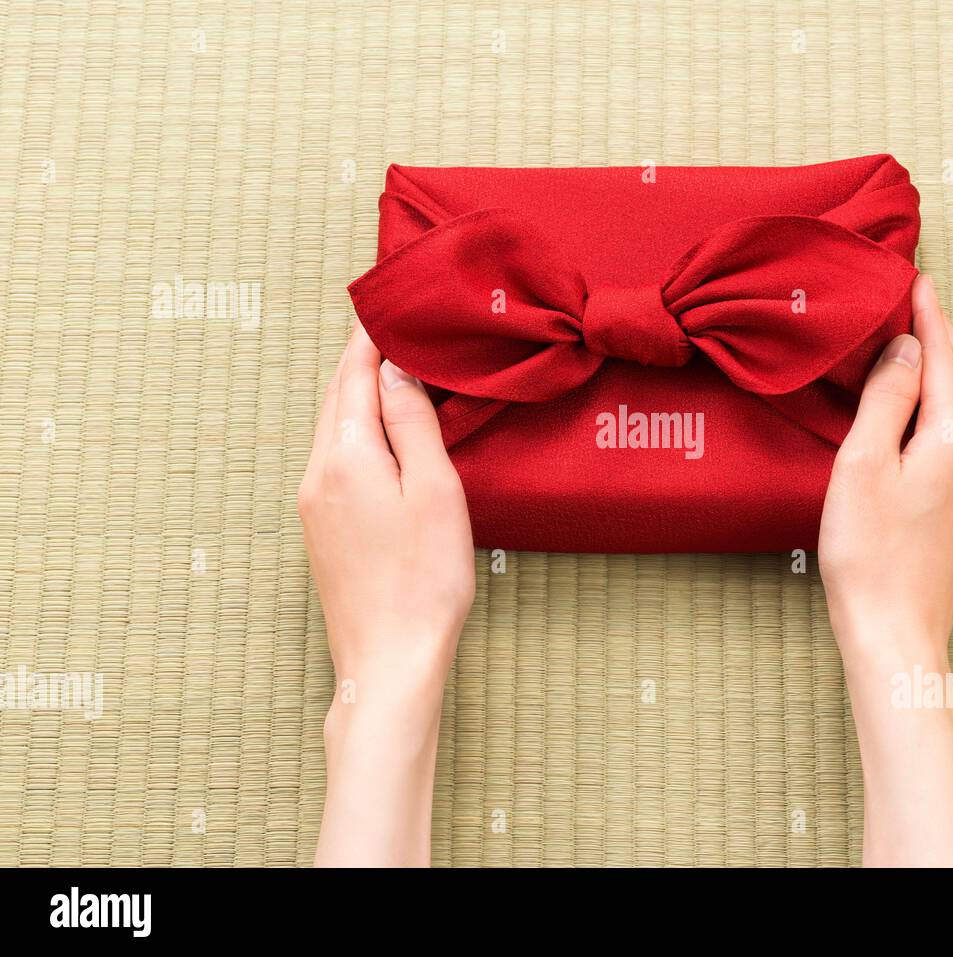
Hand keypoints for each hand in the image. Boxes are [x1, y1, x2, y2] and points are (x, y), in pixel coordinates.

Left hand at [298, 323, 474, 865]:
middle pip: (336, 396)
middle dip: (360, 357)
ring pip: (333, 427)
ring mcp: (314, 503)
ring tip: (389, 366)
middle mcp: (318, 472)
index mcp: (345, 456)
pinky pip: (335, 456)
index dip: (372, 335)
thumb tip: (395, 369)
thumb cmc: (424, 580)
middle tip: (390, 323)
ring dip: (357, 391)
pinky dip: (356, 427)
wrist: (388, 661)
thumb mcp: (434, 491)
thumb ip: (413, 423)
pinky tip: (381, 431)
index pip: (355, 374)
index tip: (391, 303)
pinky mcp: (321, 528)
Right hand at [820, 274, 952, 669]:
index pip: (944, 358)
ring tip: (923, 346)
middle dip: (944, 337)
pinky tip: (928, 411)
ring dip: (948, 372)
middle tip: (921, 302)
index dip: (930, 316)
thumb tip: (908, 346)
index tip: (918, 280)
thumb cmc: (868, 555)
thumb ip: (886, 397)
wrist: (897, 635)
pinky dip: (948, 408)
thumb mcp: (862, 464)